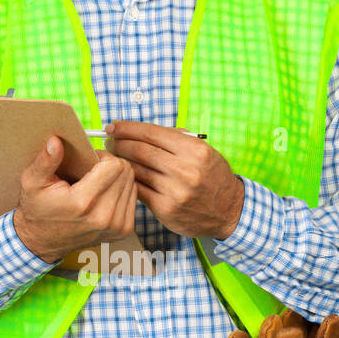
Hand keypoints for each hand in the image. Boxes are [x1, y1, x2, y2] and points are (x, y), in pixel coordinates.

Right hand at [13, 135, 137, 263]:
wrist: (43, 241)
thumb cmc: (38, 209)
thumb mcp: (32, 182)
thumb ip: (45, 161)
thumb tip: (56, 141)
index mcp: (83, 202)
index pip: (114, 166)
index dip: (103, 156)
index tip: (90, 160)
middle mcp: (104, 217)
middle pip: (126, 172)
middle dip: (111, 165)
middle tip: (93, 170)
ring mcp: (116, 226)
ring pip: (132, 183)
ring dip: (117, 177)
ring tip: (97, 182)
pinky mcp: (124, 230)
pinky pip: (133, 196)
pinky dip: (121, 190)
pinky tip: (104, 193)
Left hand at [104, 120, 243, 237]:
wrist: (229, 212)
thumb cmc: (213, 178)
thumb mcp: (204, 152)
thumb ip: (175, 140)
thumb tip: (140, 131)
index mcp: (195, 150)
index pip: (152, 133)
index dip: (128, 128)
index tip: (113, 126)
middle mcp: (185, 170)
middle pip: (140, 150)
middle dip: (119, 143)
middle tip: (109, 140)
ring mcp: (174, 192)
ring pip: (136, 171)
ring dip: (120, 162)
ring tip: (113, 157)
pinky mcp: (165, 209)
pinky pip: (138, 190)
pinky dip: (128, 181)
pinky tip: (123, 175)